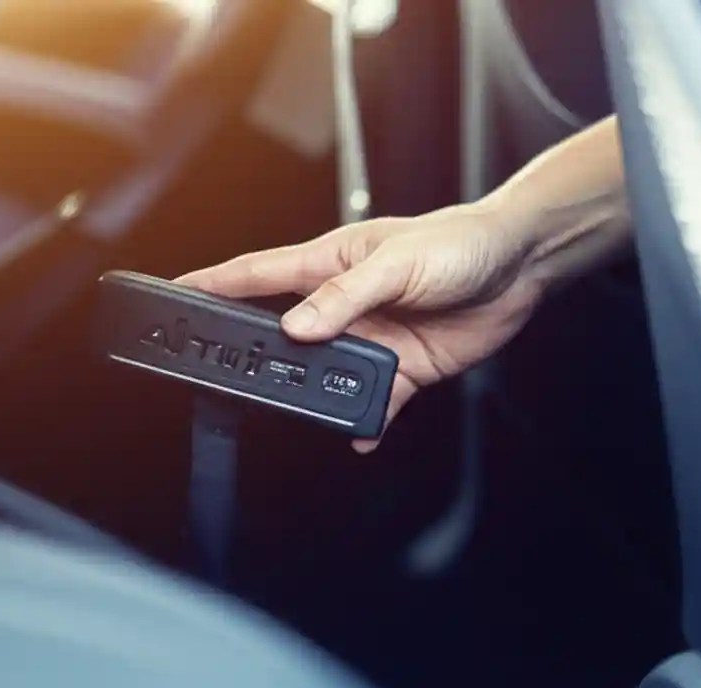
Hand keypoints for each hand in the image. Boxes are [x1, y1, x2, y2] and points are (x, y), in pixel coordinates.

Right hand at [176, 200, 546, 452]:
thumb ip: (345, 296)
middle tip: (227, 373)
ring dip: (313, 392)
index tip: (177, 295)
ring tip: (299, 409)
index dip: (215, 284)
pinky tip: (359, 432)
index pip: (258, 274)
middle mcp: (344, 302)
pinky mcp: (402, 368)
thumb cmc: (460, 242)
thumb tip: (298, 327)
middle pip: (284, 332)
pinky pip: (372, 401)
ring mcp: (371, 338)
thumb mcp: (398, 261)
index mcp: (331, 261)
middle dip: (256, 353)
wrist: (523, 266)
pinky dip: (363, 420)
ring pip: (324, 373)